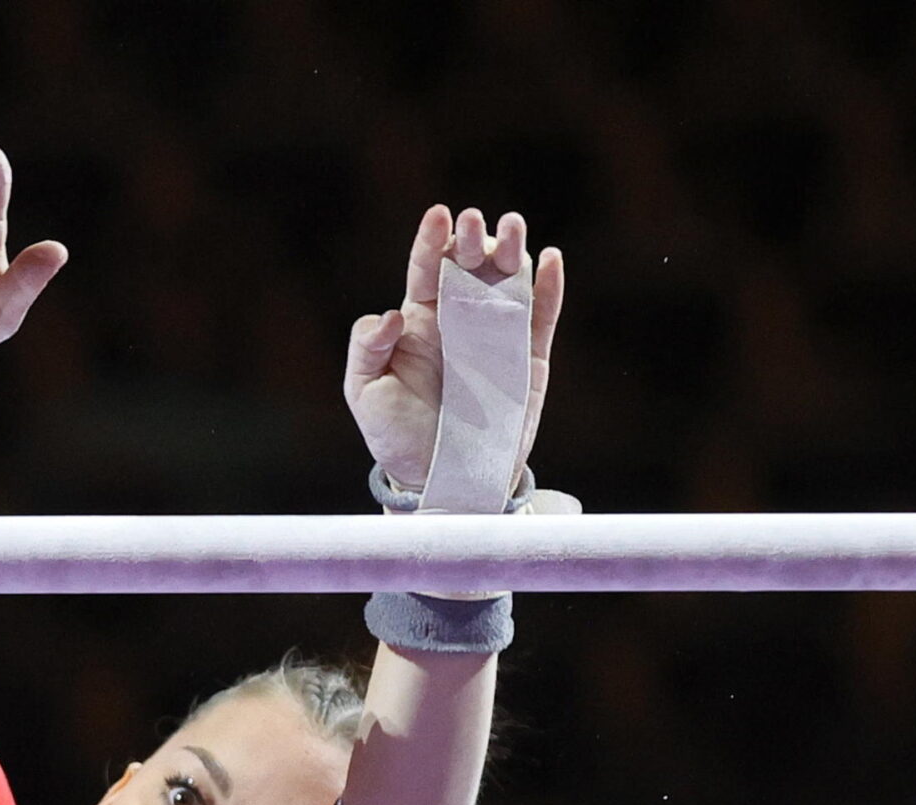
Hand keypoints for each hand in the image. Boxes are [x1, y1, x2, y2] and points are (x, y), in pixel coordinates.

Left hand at [343, 205, 564, 490]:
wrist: (438, 478)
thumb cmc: (395, 433)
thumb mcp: (365, 392)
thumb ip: (365, 348)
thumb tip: (388, 316)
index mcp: (421, 319)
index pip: (428, 267)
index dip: (432, 239)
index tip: (438, 215)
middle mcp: (460, 318)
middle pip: (472, 263)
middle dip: (474, 237)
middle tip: (474, 223)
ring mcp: (497, 335)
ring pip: (511, 280)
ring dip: (513, 249)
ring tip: (512, 229)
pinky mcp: (528, 358)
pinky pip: (543, 316)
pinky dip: (550, 287)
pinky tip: (550, 260)